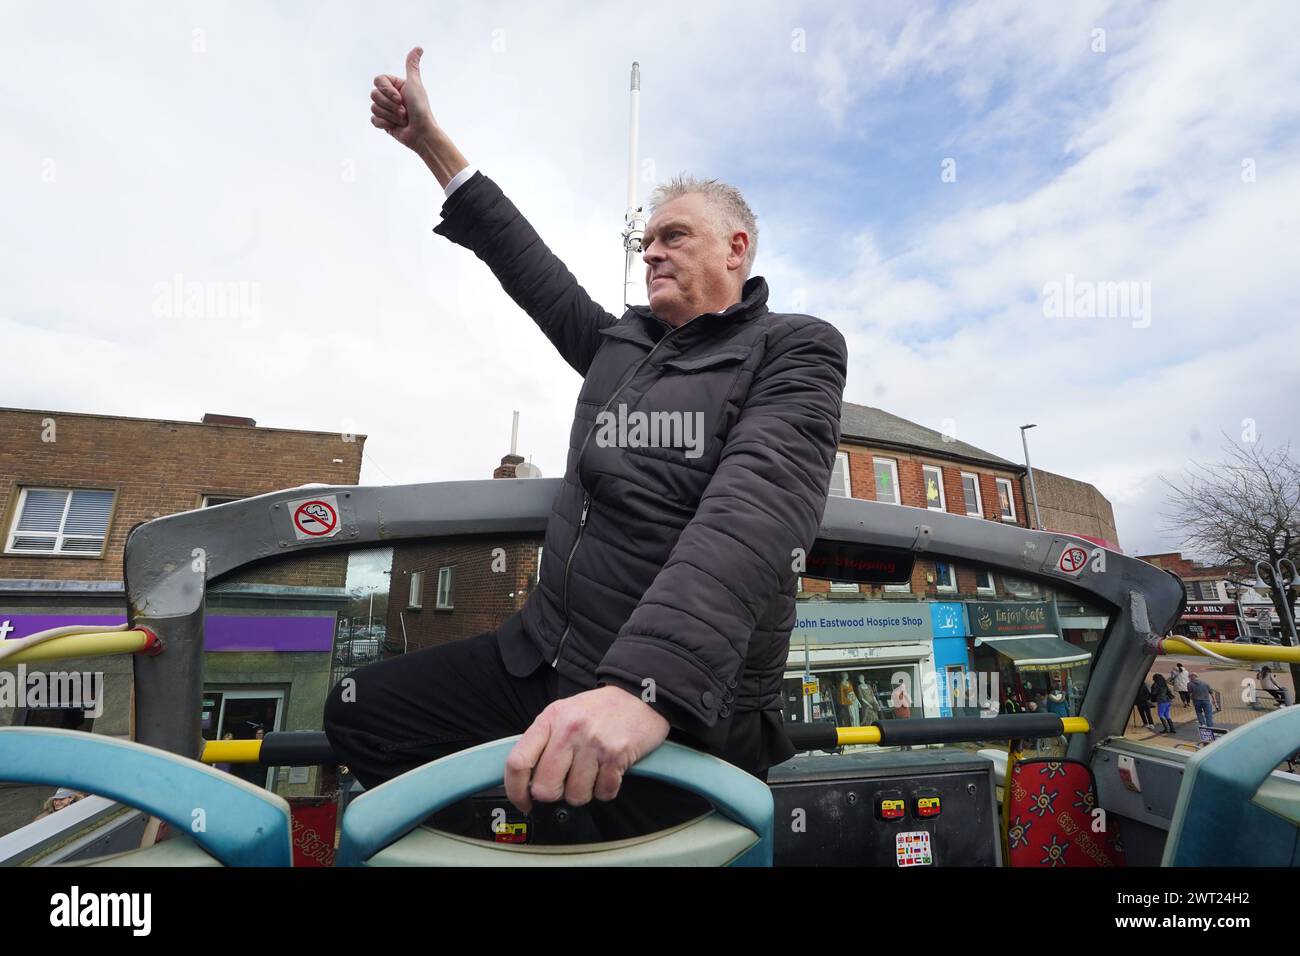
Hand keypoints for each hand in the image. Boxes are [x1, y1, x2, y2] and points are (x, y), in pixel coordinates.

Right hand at [370, 46, 439, 150]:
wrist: (421, 133)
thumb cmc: (420, 108)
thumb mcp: (415, 84)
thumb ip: (412, 66)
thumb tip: (419, 48)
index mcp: (395, 85)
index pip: (378, 80)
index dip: (387, 90)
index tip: (400, 98)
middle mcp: (389, 96)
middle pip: (373, 94)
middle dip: (390, 105)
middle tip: (404, 111)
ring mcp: (385, 110)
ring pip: (373, 108)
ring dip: (390, 116)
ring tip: (403, 120)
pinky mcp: (383, 123)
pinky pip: (374, 120)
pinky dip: (385, 124)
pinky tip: (395, 127)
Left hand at [504, 686, 670, 812]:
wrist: (639, 695)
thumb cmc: (599, 710)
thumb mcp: (563, 714)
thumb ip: (544, 742)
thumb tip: (526, 781)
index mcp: (550, 719)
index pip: (518, 762)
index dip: (515, 790)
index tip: (522, 801)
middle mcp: (568, 730)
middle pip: (545, 787)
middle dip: (555, 794)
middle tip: (565, 784)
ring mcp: (593, 743)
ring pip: (575, 795)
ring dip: (584, 793)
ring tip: (592, 773)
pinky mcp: (616, 754)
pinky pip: (603, 793)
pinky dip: (606, 790)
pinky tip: (609, 773)